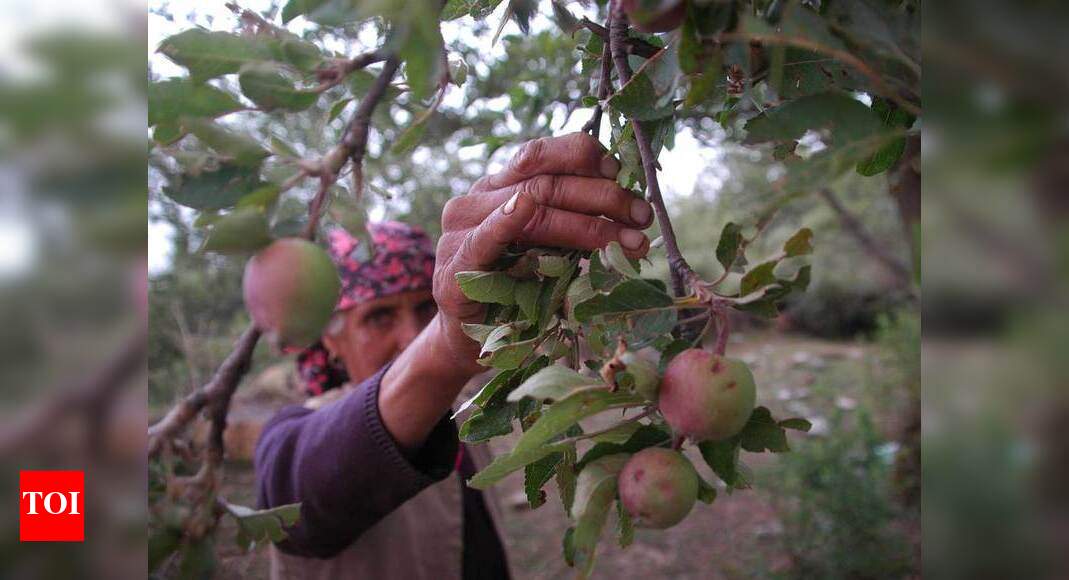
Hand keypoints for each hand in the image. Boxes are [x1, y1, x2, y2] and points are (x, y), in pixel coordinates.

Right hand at [380, 132, 653, 450]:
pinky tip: (522, 208)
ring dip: (586, 224)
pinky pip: (481, 239)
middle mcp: (479, 199)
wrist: (473, 342)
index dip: (586, 158)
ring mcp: (461, 231)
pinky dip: (503, 221)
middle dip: (603, 198)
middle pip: (547, 182)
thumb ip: (572, 221)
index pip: (544, 154)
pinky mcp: (455, 269)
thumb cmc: (517, 291)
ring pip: (530, 207)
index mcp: (501, 185)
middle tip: (642, 216)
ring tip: (628, 240)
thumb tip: (633, 207)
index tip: (624, 175)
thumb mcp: (549, 249)